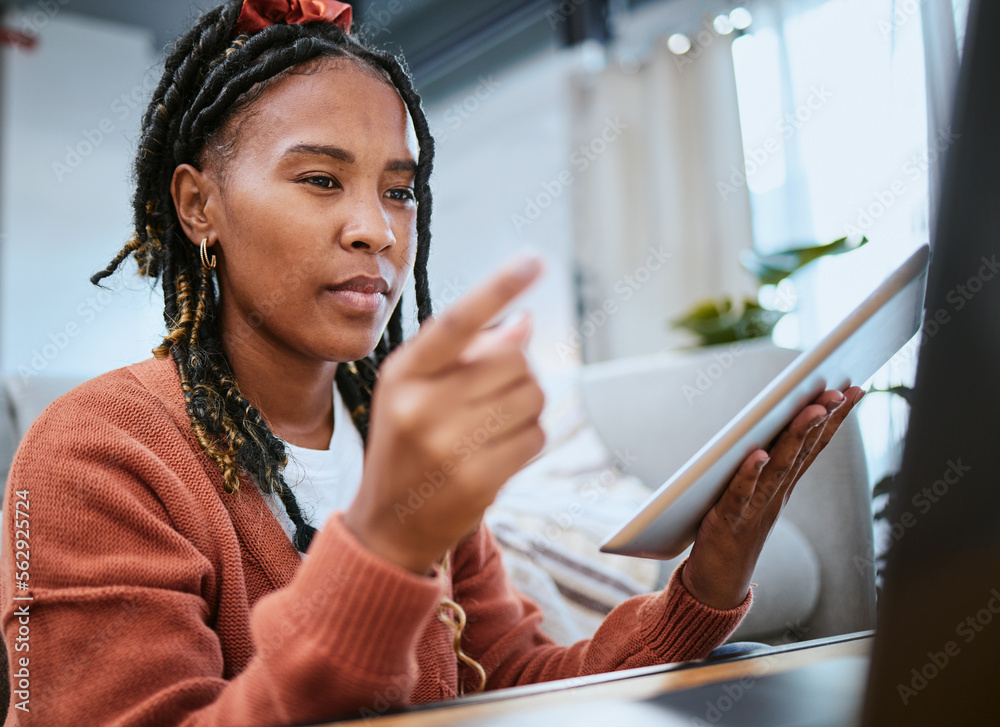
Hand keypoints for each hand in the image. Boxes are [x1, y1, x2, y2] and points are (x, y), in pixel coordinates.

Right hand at [343, 255, 546, 573]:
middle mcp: (420, 406)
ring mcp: (448, 446)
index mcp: (402, 372)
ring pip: (532, 395)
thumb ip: (467, 351)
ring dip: (528, 404)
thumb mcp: (416, 388)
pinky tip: (500, 450)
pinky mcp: (477, 481)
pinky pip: (535, 436)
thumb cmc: (408, 443)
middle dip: (520, 369)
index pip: (457, 320)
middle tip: (500, 390)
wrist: (389, 525)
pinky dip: (529, 437)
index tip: (535, 259)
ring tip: (495, 424)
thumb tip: (525, 322)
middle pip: (513, 358)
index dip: (499, 286)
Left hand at [681, 385, 864, 608]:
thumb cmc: (736, 529)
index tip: (853, 387)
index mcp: (784, 483)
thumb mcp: (759, 491)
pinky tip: (758, 454)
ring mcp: (756, 506)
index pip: (814, 444)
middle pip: (803, 450)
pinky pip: (741, 493)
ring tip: (811, 409)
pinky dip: (750, 474)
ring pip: (780, 466)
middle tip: (839, 390)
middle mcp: (776, 492)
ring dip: (796, 437)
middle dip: (822, 418)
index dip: (833, 416)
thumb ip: (771, 461)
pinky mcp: (729, 519)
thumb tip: (785, 426)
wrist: (718, 580)